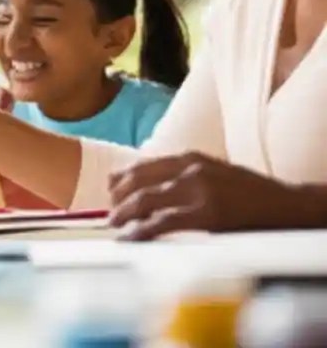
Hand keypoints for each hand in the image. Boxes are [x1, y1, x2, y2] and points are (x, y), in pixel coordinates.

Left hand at [108, 151, 309, 239]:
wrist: (286, 205)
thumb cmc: (251, 193)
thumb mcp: (215, 171)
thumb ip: (185, 174)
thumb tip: (152, 184)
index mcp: (191, 158)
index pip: (145, 164)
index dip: (123, 177)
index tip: (110, 187)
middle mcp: (190, 169)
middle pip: (139, 181)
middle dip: (118, 197)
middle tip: (110, 212)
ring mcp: (197, 191)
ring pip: (145, 201)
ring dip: (124, 214)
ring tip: (115, 224)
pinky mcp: (205, 215)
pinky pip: (162, 223)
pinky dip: (140, 232)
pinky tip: (130, 238)